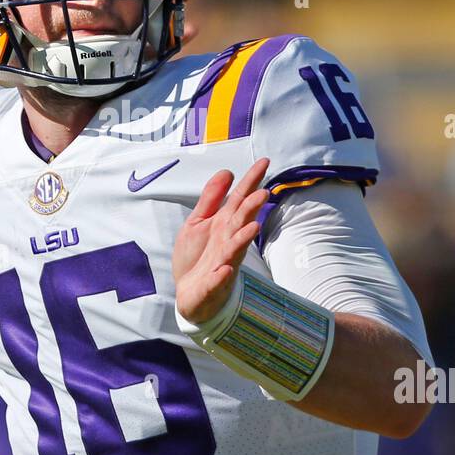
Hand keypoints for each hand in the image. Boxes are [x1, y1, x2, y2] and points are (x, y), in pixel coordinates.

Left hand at [173, 157, 270, 323]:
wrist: (190, 293)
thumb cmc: (198, 256)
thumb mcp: (198, 222)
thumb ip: (211, 199)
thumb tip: (227, 171)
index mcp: (224, 224)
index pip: (240, 199)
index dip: (251, 181)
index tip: (264, 162)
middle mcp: (228, 241)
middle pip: (241, 221)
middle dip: (251, 209)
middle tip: (263, 194)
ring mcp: (222, 263)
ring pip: (235, 250)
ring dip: (244, 239)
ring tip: (253, 227)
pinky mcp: (212, 285)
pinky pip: (217, 280)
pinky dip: (221, 276)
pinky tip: (224, 270)